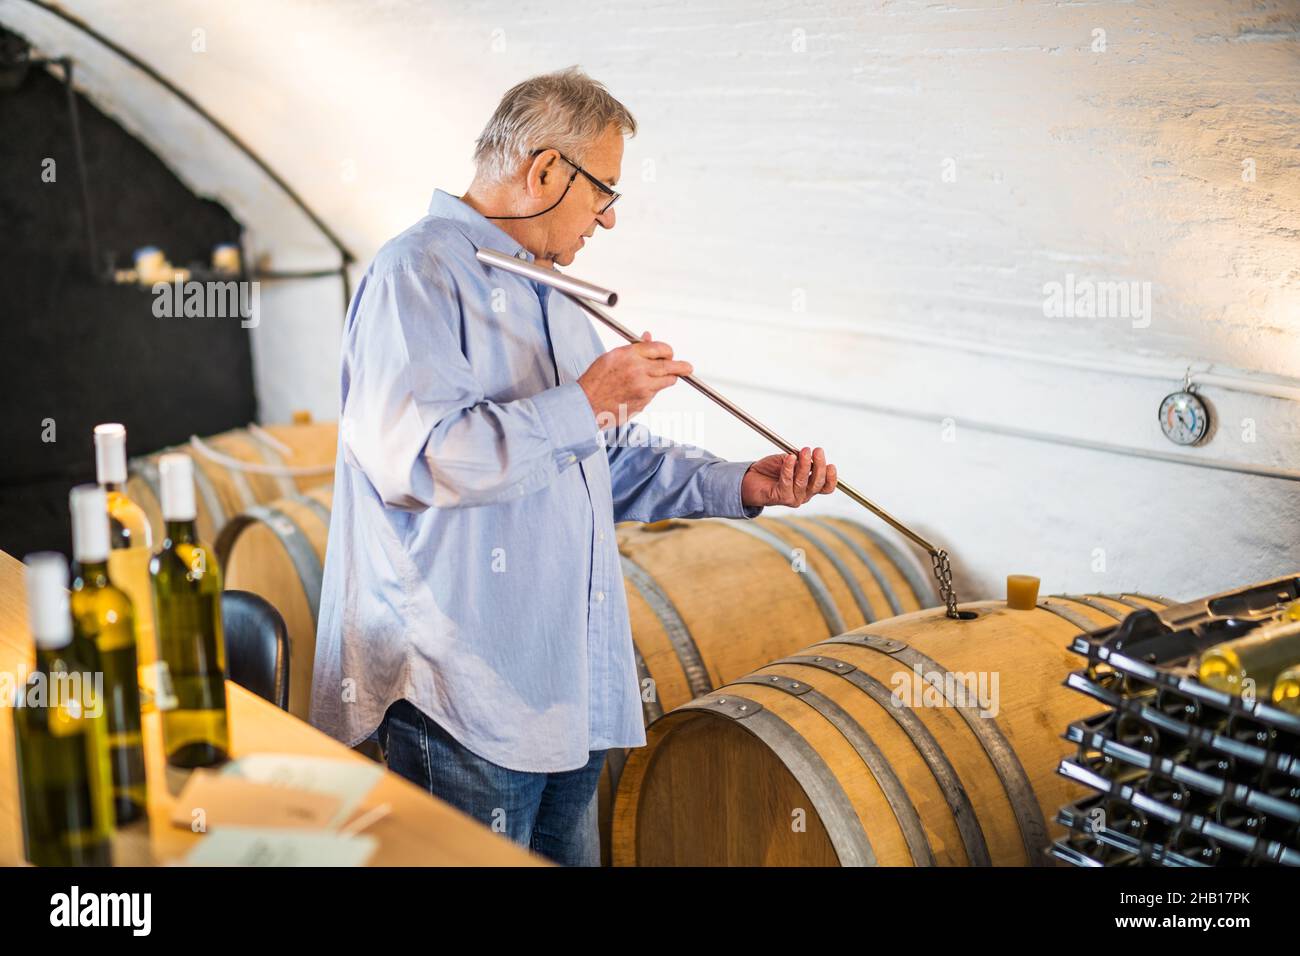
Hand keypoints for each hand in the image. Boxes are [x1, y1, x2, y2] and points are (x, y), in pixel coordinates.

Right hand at [578, 331, 692, 427]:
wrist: (586, 404)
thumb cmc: (596, 380)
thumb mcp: (613, 356)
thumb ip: (634, 348)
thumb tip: (649, 337)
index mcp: (630, 355)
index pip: (660, 348)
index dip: (668, 351)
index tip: (670, 354)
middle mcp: (638, 370)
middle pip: (670, 366)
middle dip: (682, 367)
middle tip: (688, 368)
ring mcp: (642, 388)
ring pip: (667, 381)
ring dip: (666, 379)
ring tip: (655, 379)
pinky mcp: (643, 402)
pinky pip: (655, 394)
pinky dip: (651, 391)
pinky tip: (635, 391)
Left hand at [741, 447, 837, 508]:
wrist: (749, 478)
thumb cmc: (771, 470)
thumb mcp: (789, 461)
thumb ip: (800, 459)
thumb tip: (809, 455)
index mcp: (809, 487)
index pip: (826, 487)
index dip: (831, 477)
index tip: (830, 464)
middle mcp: (804, 495)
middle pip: (818, 484)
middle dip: (819, 466)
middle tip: (817, 451)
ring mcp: (793, 498)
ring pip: (803, 482)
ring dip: (804, 465)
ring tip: (803, 451)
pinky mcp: (781, 498)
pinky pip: (787, 482)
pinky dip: (788, 468)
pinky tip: (788, 458)